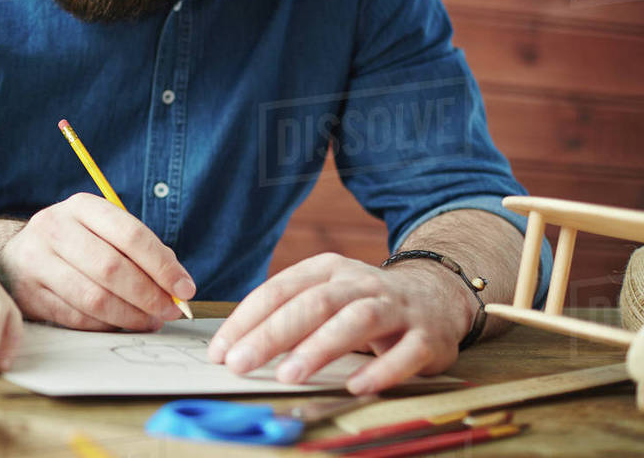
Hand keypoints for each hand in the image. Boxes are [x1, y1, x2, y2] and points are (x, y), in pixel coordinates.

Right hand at [0, 193, 195, 330]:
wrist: (14, 253)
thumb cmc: (75, 243)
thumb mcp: (102, 230)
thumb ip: (140, 251)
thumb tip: (177, 285)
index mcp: (82, 206)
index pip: (130, 234)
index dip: (162, 265)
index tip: (184, 288)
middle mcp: (55, 228)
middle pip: (112, 268)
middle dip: (149, 295)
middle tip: (169, 311)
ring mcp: (37, 261)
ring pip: (94, 298)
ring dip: (130, 316)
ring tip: (150, 321)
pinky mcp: (29, 294)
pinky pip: (76, 317)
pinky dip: (106, 325)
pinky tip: (121, 324)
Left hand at [206, 252, 474, 394]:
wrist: (436, 296)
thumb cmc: (364, 304)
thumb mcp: (325, 296)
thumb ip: (288, 314)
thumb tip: (235, 347)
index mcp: (327, 270)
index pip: (278, 290)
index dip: (246, 320)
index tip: (220, 351)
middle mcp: (360, 283)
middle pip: (312, 303)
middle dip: (272, 334)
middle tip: (241, 363)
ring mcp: (396, 308)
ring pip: (356, 320)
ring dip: (319, 348)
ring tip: (289, 375)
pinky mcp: (427, 336)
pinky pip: (406, 353)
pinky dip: (381, 370)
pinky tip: (357, 386)